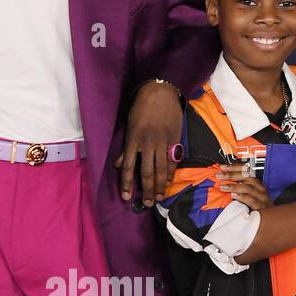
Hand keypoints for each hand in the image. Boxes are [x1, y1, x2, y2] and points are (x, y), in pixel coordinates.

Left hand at [113, 82, 182, 206]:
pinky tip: (168, 182)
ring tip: (159, 198)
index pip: (129, 167)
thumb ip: (126, 148)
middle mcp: (148, 143)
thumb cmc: (142, 108)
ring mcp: (163, 142)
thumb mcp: (130, 126)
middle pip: (146, 172)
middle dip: (147, 190)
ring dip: (160, 186)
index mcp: (133, 140)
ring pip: (161, 169)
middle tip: (147, 203)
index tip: (126, 197)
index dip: (127, 184)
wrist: (161, 92)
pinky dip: (170, 173)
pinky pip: (172, 161)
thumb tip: (120, 166)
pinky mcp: (175, 139)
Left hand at [216, 165, 273, 212]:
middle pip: (247, 177)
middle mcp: (260, 189)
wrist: (270, 222)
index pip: (246, 171)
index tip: (222, 167)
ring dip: (235, 186)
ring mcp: (262, 198)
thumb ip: (238, 189)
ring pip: (249, 188)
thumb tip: (222, 183)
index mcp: (257, 184)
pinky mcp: (262, 208)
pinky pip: (252, 200)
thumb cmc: (256, 209)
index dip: (234, 167)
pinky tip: (234, 196)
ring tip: (223, 187)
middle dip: (232, 175)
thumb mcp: (247, 197)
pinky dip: (242, 197)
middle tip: (219, 175)